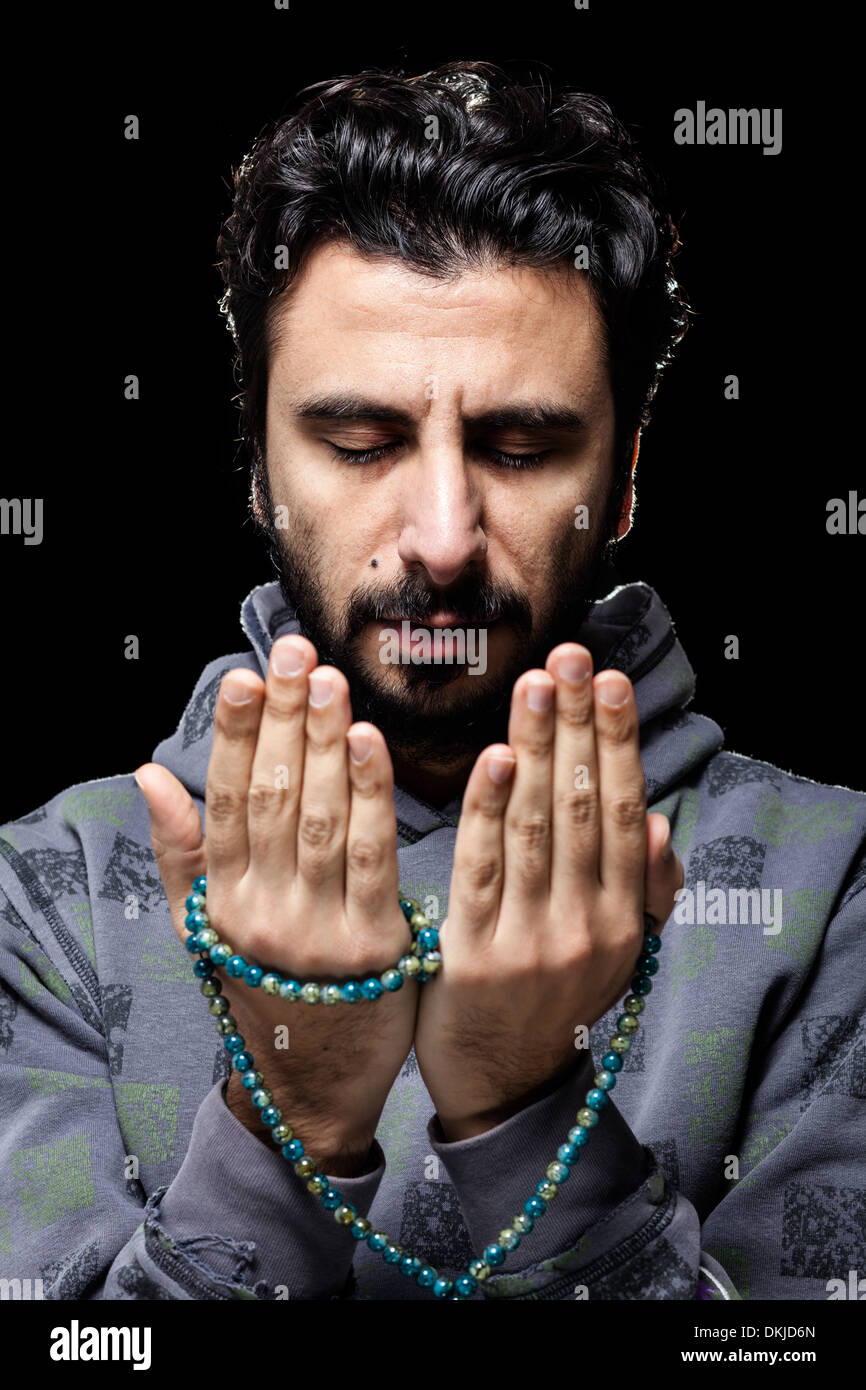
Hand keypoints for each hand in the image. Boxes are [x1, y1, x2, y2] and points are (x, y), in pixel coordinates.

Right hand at [135, 635, 417, 1173]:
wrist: (312, 1094)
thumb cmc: (263, 997)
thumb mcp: (206, 930)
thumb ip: (182, 852)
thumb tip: (151, 773)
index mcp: (222, 902)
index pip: (225, 801)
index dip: (236, 735)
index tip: (247, 676)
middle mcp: (263, 912)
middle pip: (274, 797)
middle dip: (285, 719)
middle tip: (296, 651)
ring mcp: (317, 931)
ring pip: (320, 818)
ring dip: (325, 743)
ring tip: (330, 679)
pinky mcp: (375, 948)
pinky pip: (372, 859)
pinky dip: (371, 797)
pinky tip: (370, 743)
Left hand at [412, 643, 683, 1140]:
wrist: (505, 1090)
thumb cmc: (556, 1004)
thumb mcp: (617, 955)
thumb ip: (645, 892)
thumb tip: (663, 827)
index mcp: (623, 918)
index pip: (625, 812)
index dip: (618, 742)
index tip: (608, 682)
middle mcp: (586, 924)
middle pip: (585, 806)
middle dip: (578, 724)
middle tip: (571, 656)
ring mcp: (531, 939)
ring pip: (538, 825)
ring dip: (539, 747)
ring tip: (537, 683)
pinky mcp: (473, 954)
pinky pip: (481, 869)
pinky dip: (490, 811)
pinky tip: (496, 758)